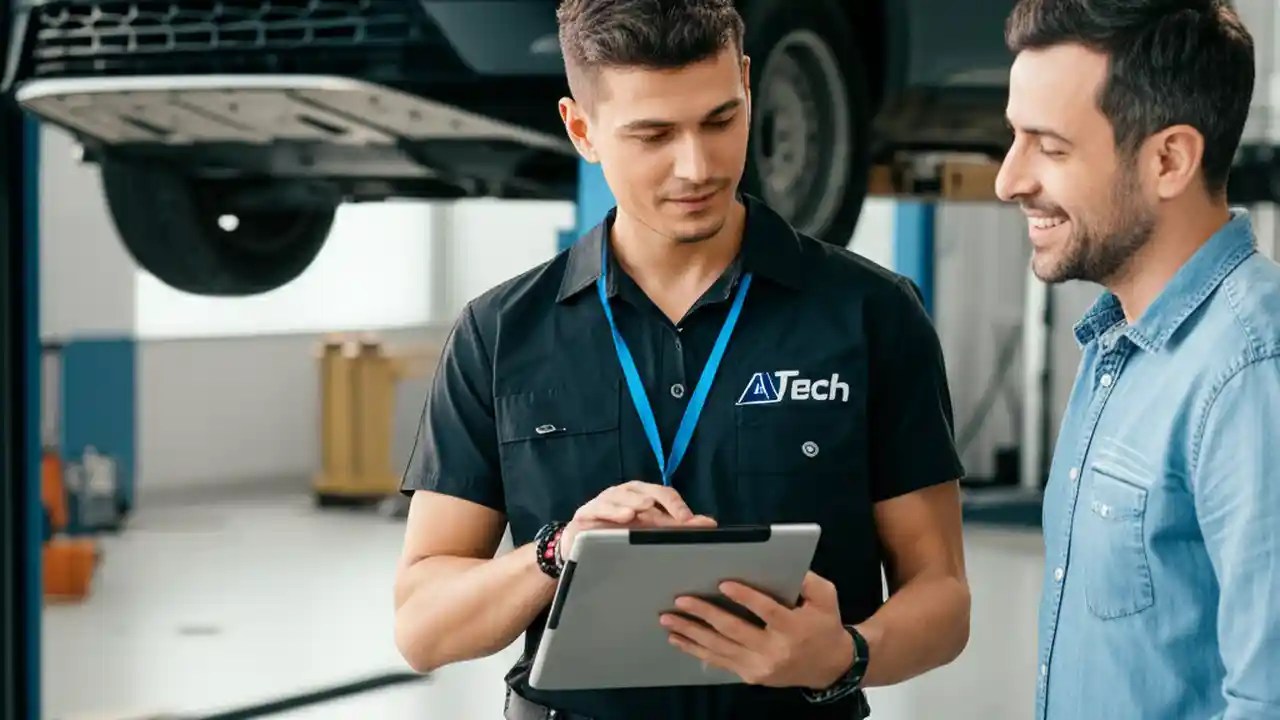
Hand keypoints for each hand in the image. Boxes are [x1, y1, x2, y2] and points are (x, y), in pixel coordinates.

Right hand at [561, 481, 715, 555]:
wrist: (581, 546)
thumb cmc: (618, 534)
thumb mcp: (650, 530)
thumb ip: (677, 526)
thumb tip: (710, 523)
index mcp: (641, 495)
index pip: (663, 493)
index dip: (676, 505)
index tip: (689, 521)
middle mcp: (623, 495)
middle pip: (641, 490)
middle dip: (657, 500)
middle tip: (670, 513)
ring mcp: (603, 503)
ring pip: (618, 497)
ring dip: (631, 502)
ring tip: (640, 510)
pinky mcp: (585, 514)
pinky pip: (596, 509)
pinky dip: (609, 511)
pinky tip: (622, 516)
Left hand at [660, 572, 852, 689]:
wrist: (830, 667)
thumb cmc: (824, 625)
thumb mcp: (826, 598)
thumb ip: (808, 580)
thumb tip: (783, 562)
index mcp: (793, 627)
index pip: (766, 610)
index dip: (744, 597)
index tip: (722, 583)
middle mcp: (775, 650)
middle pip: (734, 630)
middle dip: (704, 613)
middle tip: (681, 600)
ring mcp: (760, 666)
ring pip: (720, 648)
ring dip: (691, 633)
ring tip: (668, 619)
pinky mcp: (750, 676)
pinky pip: (719, 661)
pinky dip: (696, 650)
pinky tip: (678, 639)